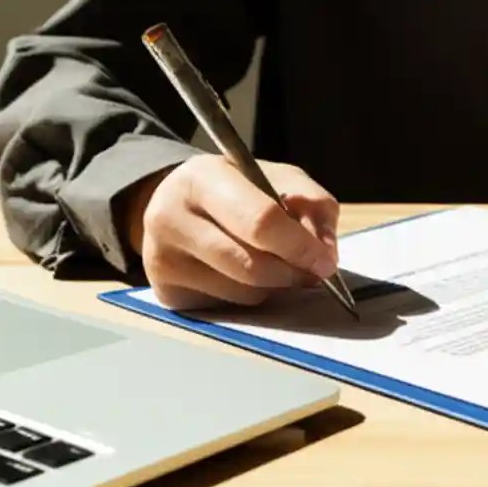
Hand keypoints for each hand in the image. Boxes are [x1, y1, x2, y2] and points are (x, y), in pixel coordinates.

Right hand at [123, 154, 338, 309]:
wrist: (177, 204)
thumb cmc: (235, 189)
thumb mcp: (276, 179)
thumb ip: (311, 204)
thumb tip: (325, 251)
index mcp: (201, 178)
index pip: (259, 220)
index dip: (299, 246)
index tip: (326, 261)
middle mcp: (170, 218)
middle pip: (250, 265)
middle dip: (292, 272)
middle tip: (314, 271)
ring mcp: (161, 260)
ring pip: (242, 292)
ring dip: (273, 286)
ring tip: (275, 264)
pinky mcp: (165, 293)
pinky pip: (227, 308)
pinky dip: (249, 297)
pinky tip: (246, 276)